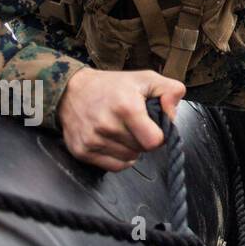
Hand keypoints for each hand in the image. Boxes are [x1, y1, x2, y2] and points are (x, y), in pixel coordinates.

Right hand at [58, 68, 185, 170]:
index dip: (160, 134)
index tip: (154, 125)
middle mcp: (107, 126)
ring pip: (129, 158)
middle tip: (137, 124)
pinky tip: (116, 141)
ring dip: (132, 148)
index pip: (154, 141)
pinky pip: (114, 166)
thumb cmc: (113, 85)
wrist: (72, 91)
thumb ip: (171, 91)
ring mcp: (92, 140)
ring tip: (123, 130)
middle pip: (142, 149)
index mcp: (127, 108)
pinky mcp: (82, 151)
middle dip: (144, 138)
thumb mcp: (147, 78)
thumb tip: (172, 115)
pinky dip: (120, 157)